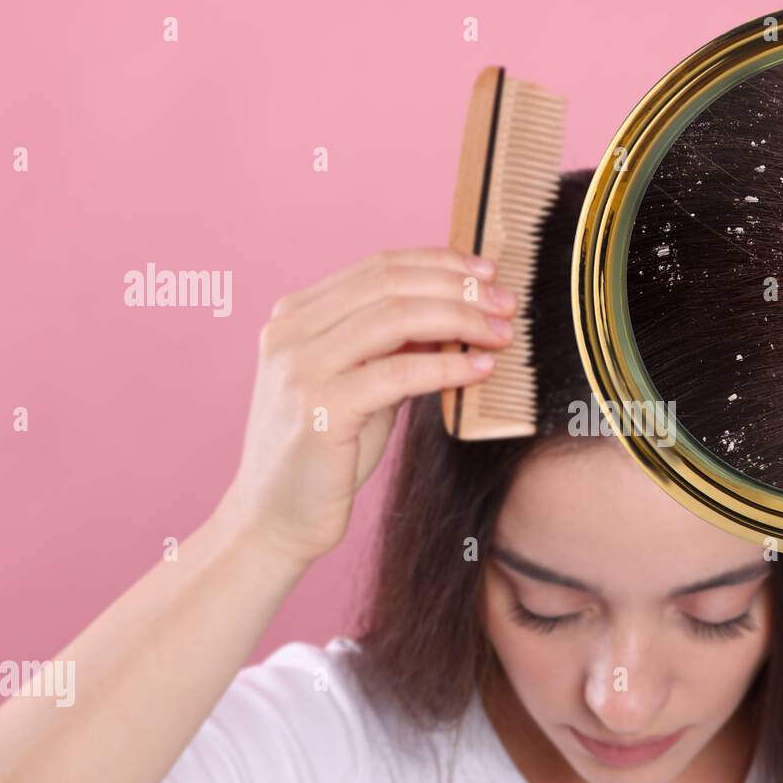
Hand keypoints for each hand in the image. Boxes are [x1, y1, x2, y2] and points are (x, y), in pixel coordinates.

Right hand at [212, 247, 518, 564]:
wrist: (275, 520)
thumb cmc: (327, 455)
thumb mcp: (364, 385)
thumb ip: (397, 347)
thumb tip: (460, 313)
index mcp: (295, 315)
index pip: (378, 266)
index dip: (440, 262)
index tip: (488, 273)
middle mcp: (289, 332)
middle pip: (389, 283)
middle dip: (458, 288)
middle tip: (508, 304)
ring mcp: (299, 369)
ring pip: (395, 318)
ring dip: (461, 320)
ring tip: (503, 335)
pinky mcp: (319, 410)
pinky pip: (398, 373)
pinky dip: (448, 368)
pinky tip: (481, 371)